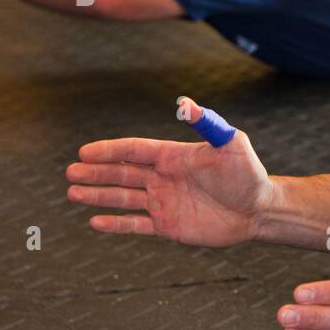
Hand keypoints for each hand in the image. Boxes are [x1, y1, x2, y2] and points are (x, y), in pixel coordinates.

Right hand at [66, 97, 272, 246]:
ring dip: (98, 195)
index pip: (134, 151)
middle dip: (96, 172)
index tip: (85, 151)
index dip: (110, 151)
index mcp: (173, 156)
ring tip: (73, 192)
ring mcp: (163, 202)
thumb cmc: (247, 174)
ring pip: (123, 197)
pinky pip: (136, 224)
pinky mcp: (168, 225)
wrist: (259, 209)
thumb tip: (186, 103)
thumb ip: (208, 125)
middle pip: (122, 172)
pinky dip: (116, 224)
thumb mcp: (230, 145)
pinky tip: (95, 222)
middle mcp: (163, 177)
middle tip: (70, 171)